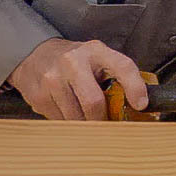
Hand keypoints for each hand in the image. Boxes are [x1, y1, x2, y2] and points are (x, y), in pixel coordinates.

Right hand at [6, 37, 148, 120]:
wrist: (34, 54)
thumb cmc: (75, 60)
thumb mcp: (98, 58)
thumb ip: (117, 75)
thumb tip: (139, 106)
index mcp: (96, 51)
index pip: (122, 67)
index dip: (135, 87)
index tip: (141, 105)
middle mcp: (73, 63)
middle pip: (93, 102)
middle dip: (102, 119)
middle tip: (106, 123)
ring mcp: (52, 79)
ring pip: (76, 117)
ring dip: (85, 123)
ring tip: (85, 115)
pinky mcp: (38, 96)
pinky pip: (59, 121)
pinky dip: (68, 122)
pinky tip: (67, 110)